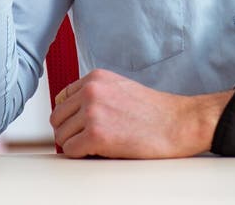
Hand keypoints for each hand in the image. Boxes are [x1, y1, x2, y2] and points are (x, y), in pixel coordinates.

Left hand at [51, 69, 233, 158]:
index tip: (79, 125)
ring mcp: (92, 112)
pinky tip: (100, 152)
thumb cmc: (153, 111)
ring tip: (97, 146)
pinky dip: (81, 156)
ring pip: (61, 136)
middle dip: (69, 132)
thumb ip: (95, 95)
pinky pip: (70, 151)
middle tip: (87, 140)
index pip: (62, 98)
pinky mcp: (95, 135)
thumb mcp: (120, 89)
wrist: (177, 123)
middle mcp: (91, 90)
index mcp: (96, 77)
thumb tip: (70, 114)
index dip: (70, 116)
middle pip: (57, 118)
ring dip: (75, 145)